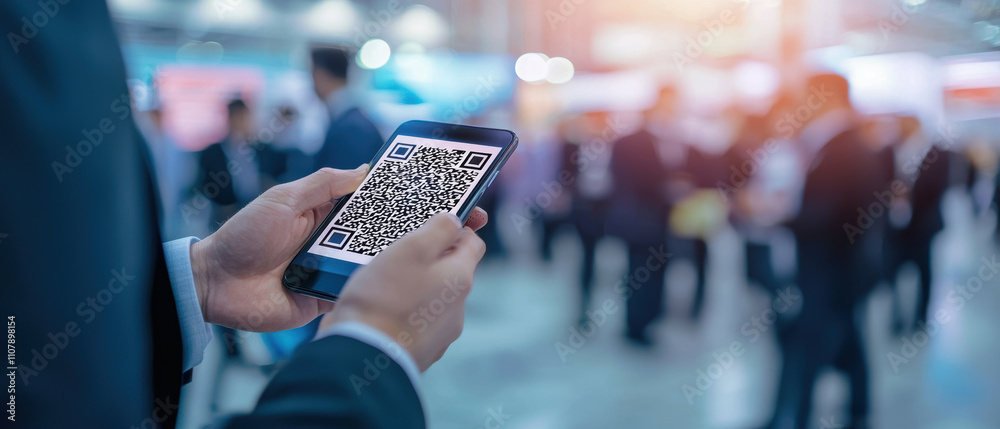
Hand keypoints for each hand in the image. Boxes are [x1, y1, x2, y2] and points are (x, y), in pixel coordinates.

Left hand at [190, 165, 489, 333]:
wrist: (216, 286)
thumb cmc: (245, 235)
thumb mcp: (284, 199)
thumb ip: (325, 185)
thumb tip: (365, 169)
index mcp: (331, 212)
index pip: (381, 200)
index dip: (412, 195)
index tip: (446, 188)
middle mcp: (340, 239)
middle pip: (392, 231)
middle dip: (428, 224)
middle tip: (468, 219)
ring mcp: (338, 268)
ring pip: (385, 261)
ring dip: (415, 255)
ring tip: (453, 248)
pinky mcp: (332, 296)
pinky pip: (364, 289)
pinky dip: (387, 287)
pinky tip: (418, 283)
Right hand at [320, 212, 487, 370]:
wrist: (363, 354)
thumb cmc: (384, 297)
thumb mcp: (412, 247)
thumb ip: (439, 229)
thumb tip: (454, 221)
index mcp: (460, 279)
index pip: (473, 244)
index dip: (456, 229)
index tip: (435, 224)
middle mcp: (457, 309)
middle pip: (450, 272)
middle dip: (429, 260)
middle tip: (398, 253)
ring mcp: (440, 334)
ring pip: (431, 298)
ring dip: (414, 288)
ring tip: (382, 284)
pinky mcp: (420, 351)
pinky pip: (415, 322)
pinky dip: (403, 313)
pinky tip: (380, 310)